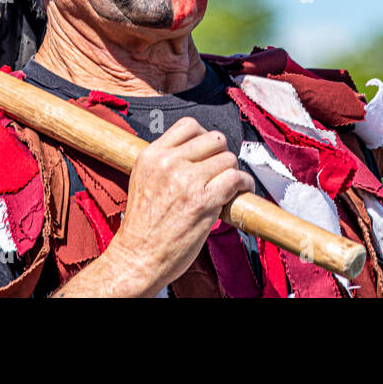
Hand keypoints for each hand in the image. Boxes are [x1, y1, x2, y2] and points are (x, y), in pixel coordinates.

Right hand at [51, 117, 254, 296]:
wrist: (138, 258)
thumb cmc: (141, 227)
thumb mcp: (142, 180)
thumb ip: (165, 163)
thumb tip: (195, 155)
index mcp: (152, 155)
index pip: (189, 126)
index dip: (204, 137)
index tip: (208, 151)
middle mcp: (169, 162)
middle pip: (213, 139)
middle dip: (220, 154)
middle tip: (220, 170)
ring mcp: (187, 180)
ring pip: (227, 158)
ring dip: (233, 170)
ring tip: (231, 183)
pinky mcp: (204, 201)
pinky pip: (236, 178)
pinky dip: (245, 183)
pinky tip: (242, 191)